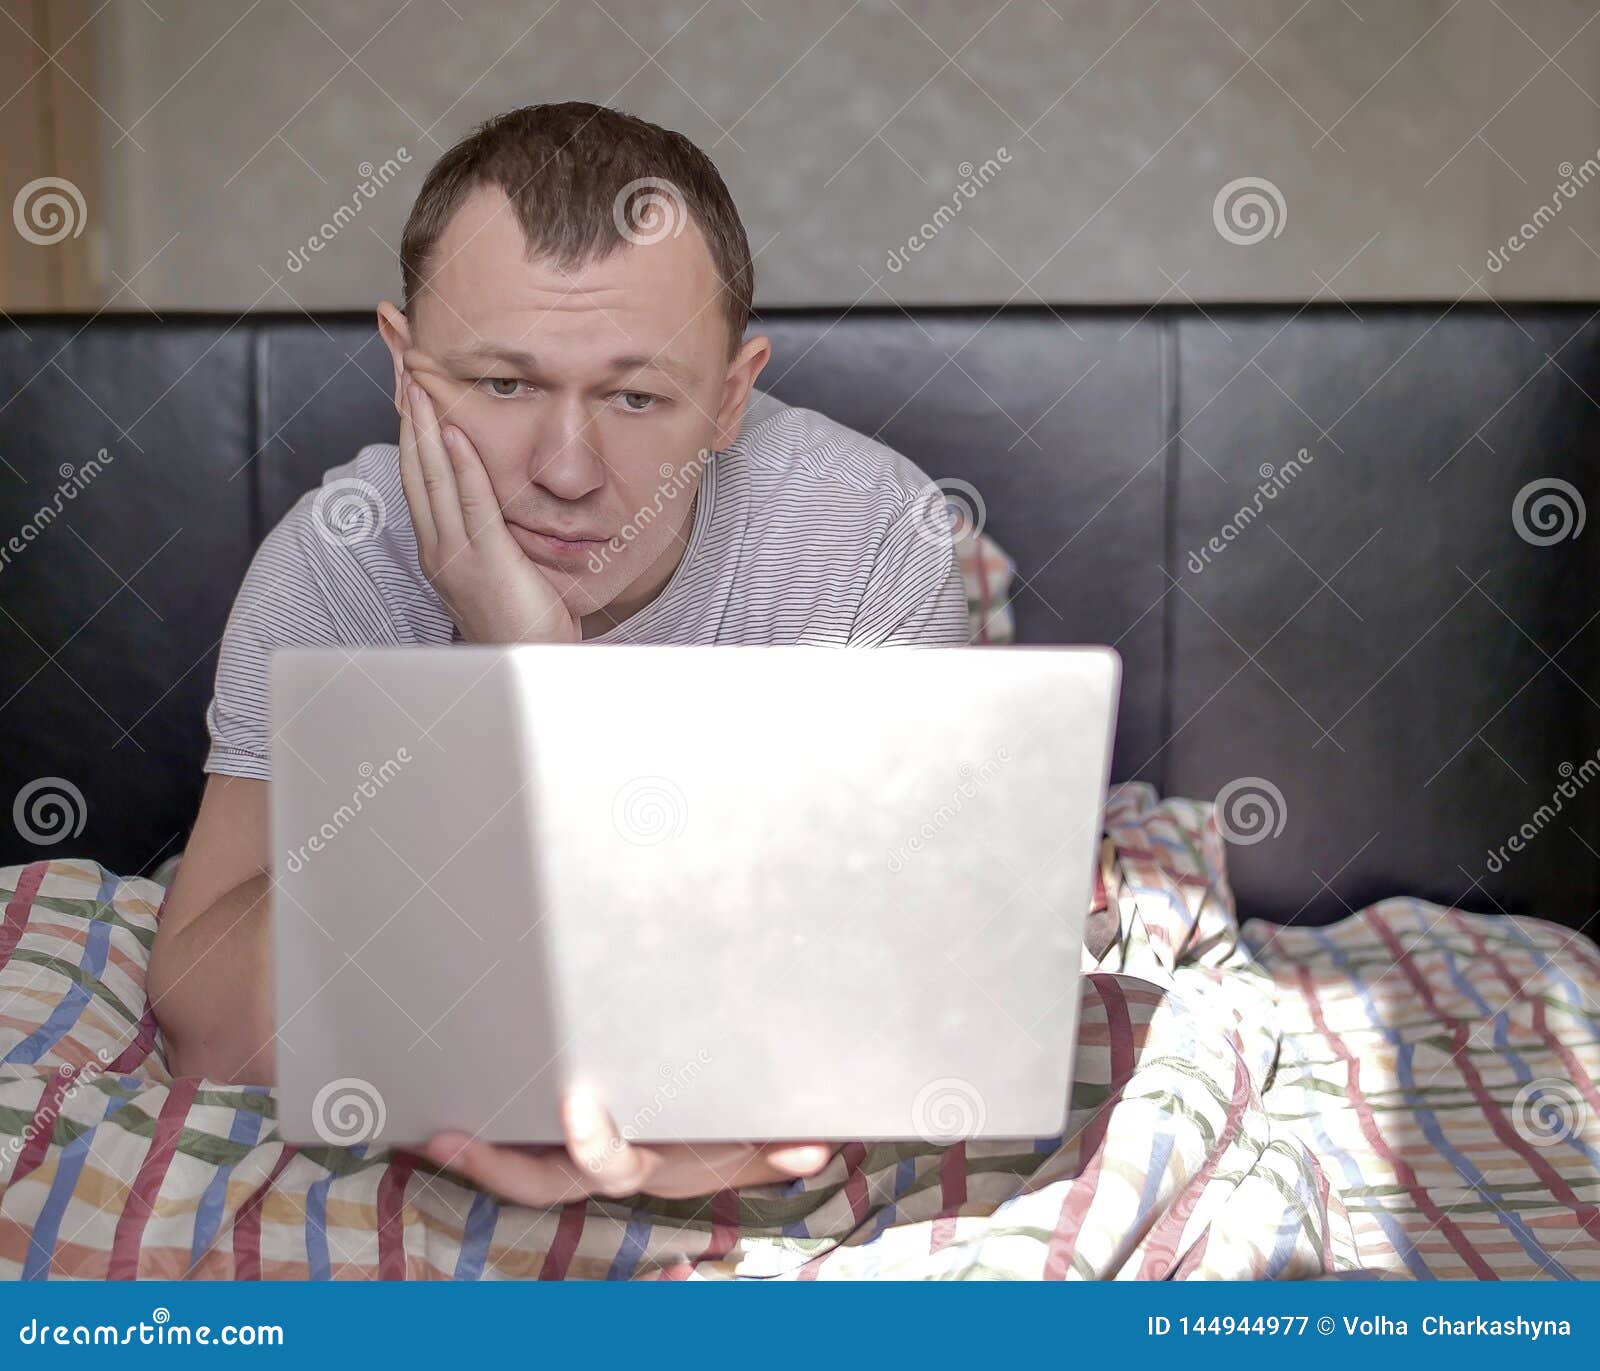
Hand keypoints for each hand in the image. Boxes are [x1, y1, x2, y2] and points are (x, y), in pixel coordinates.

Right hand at [398, 371, 578, 644]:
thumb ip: (489, 533)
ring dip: (423, 428)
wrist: (531, 665)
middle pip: (413, 470)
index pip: (417, 478)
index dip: (409, 434)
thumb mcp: (499, 568)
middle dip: (406, 419)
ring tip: (418, 385)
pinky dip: (460, 464)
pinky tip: (453, 431)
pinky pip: (470, 502)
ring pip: (432, 478)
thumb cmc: (524, 621)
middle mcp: (437, 548)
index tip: (407, 393)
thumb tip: (493, 503)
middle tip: (403, 370)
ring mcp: (455, 555)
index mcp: (439, 548)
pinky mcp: (484, 560)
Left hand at [422, 1093, 834, 1204]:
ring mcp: (576, 1157)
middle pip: (536, 1181)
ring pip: (515, 1168)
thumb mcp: (754, 1137)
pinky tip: (435, 1107)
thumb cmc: (732, 1126)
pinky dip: (477, 1135)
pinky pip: (513, 1143)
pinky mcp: (562, 1138)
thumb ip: (776, 1145)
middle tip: (443, 1136)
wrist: (722, 1142)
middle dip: (489, 1163)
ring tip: (420, 1124)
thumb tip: (813, 1149)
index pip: (610, 1163)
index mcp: (647, 1164)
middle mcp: (603, 1166)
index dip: (592, 1143)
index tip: (576, 1105)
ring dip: (469, 1151)